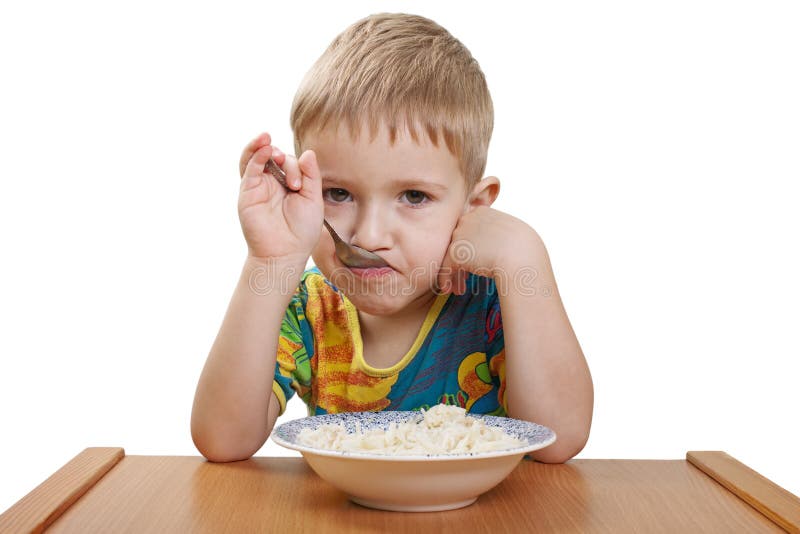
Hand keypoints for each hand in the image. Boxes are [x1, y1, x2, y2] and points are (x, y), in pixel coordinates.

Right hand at [237, 133, 323, 260]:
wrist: (284, 252)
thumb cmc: (302, 230)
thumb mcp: (313, 199)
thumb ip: (311, 176)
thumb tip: (308, 152)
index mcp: (290, 184)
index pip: (292, 163)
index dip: (297, 167)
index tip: (299, 187)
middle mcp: (273, 183)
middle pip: (274, 156)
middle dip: (282, 157)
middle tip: (287, 166)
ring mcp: (259, 186)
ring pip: (256, 157)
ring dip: (260, 145)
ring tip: (266, 137)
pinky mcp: (247, 191)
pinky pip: (249, 168)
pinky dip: (255, 155)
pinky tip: (264, 148)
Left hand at [437, 206, 538, 293]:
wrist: (523, 259)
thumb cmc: (525, 250)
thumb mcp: (513, 233)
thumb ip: (498, 235)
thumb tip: (492, 246)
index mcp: (483, 212)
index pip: (469, 229)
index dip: (471, 248)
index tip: (476, 261)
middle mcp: (468, 219)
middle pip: (459, 242)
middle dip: (461, 261)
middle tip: (464, 278)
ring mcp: (460, 234)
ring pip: (451, 255)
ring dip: (454, 273)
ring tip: (459, 288)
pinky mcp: (455, 251)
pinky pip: (446, 267)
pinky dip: (445, 279)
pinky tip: (448, 290)